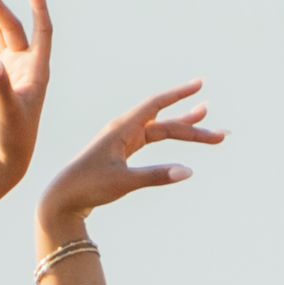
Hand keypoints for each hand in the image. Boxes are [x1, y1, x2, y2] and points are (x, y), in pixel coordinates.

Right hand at [0, 0, 52, 187]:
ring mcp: (14, 69)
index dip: (38, 5)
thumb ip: (0, 87)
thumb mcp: (7, 112)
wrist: (4, 159)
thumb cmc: (11, 139)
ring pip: (3, 32)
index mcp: (38, 71)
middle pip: (14, 26)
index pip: (42, 29)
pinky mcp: (1, 76)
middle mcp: (28, 66)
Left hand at [35, 82, 220, 244]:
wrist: (62, 200)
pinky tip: (178, 141)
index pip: (156, 105)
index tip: (200, 84)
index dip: (179, 95)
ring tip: (206, 122)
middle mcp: (123, 131)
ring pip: (159, 132)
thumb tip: (189, 171)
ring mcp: (122, 142)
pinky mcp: (121, 155)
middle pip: (165, 124)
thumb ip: (157, 176)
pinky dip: (167, 140)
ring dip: (183, 129)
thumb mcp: (124, 181)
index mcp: (122, 129)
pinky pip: (150, 142)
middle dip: (193, 127)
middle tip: (221, 135)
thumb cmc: (88, 187)